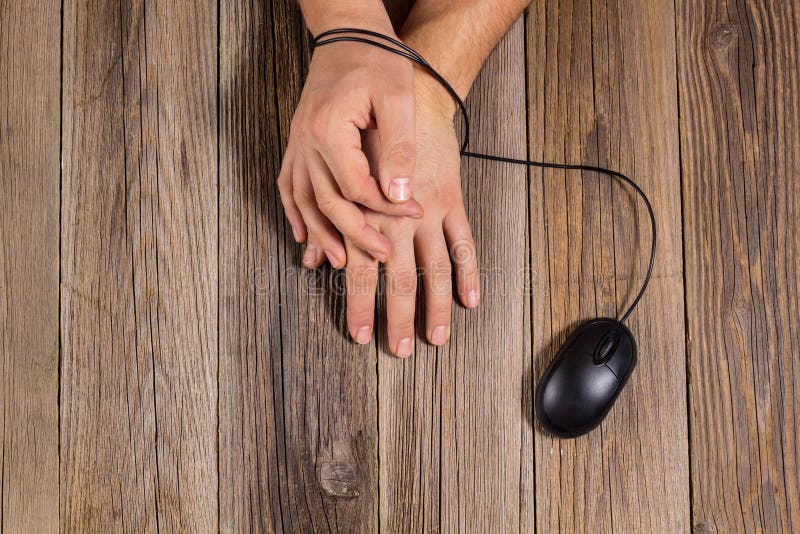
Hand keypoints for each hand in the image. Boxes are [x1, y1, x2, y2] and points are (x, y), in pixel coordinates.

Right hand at [277, 32, 423, 267]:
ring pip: (302, 200)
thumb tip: (399, 196)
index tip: (413, 213)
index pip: (357, 186)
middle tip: (382, 255)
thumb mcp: (398, 98)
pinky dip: (293, 213)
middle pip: (326, 201)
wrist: (348, 34)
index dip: (385, 208)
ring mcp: (297, 143)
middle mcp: (306, 141)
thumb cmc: (377, 60)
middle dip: (356, 233)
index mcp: (329, 129)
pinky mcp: (297, 143)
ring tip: (340, 261)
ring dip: (320, 234)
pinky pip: (287, 186)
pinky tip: (302, 236)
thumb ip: (399, 148)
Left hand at [345, 74, 479, 355]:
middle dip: (398, 319)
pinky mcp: (452, 200)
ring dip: (437, 307)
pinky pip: (464, 243)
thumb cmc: (366, 142)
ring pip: (435, 270)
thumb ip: (326, 227)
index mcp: (365, 217)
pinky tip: (471, 301)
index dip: (359, 307)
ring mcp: (428, 212)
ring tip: (438, 338)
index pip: (358, 273)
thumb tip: (307, 263)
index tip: (361, 337)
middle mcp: (396, 221)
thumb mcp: (339, 180)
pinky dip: (469, 273)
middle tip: (398, 351)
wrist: (407, 100)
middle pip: (399, 280)